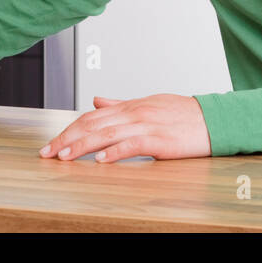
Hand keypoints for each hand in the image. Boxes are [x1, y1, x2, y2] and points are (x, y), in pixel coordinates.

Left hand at [39, 94, 212, 162]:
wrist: (214, 119)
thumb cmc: (183, 115)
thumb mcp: (149, 104)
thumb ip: (120, 105)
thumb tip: (97, 101)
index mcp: (130, 106)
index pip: (90, 117)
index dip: (68, 129)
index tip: (52, 144)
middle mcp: (134, 113)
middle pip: (92, 125)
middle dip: (67, 139)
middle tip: (47, 153)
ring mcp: (147, 125)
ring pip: (106, 134)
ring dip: (82, 146)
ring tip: (64, 157)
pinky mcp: (160, 140)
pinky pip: (133, 145)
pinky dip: (115, 152)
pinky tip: (101, 161)